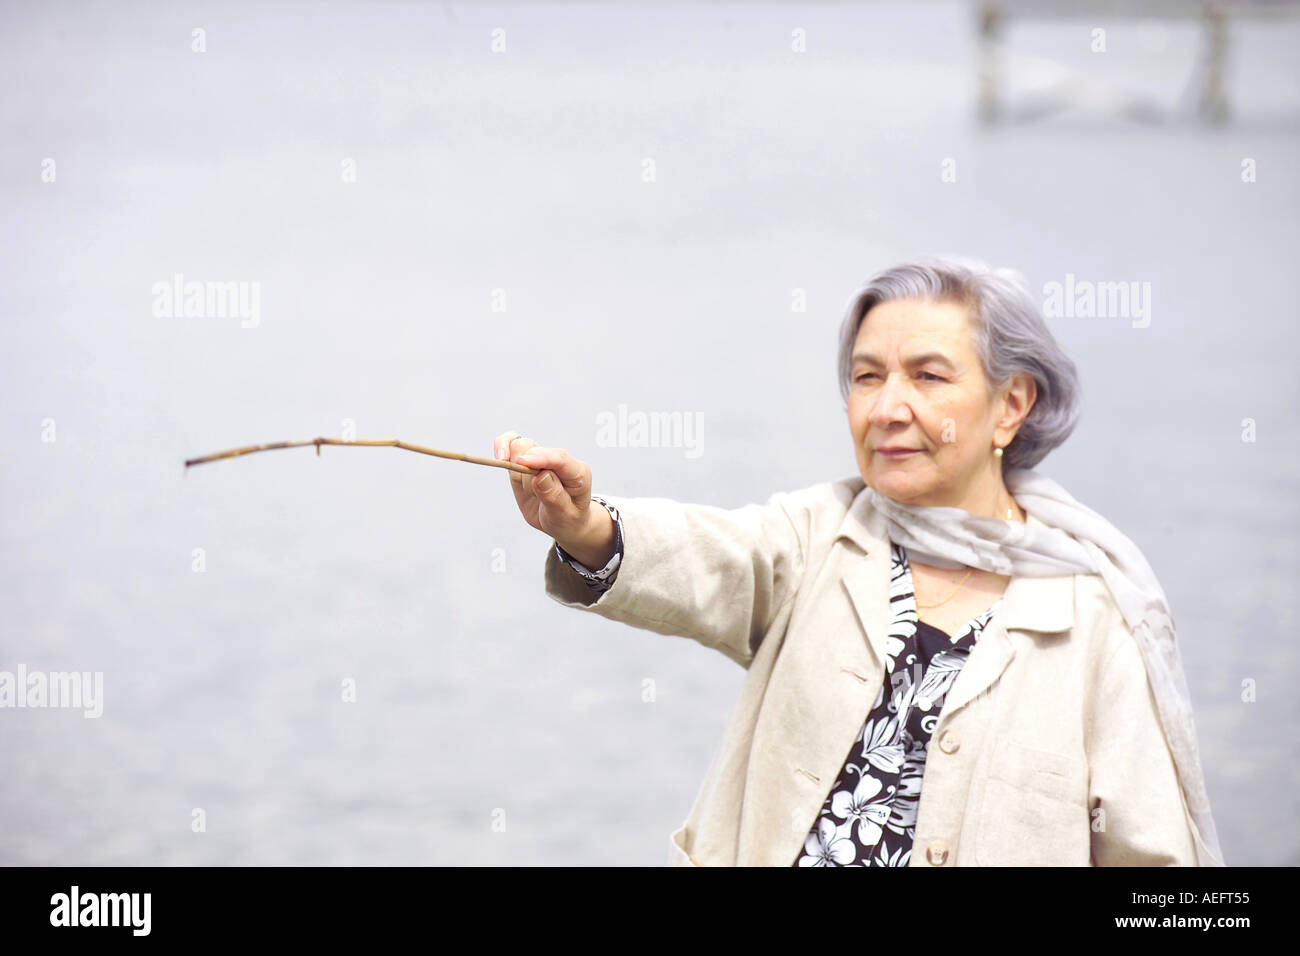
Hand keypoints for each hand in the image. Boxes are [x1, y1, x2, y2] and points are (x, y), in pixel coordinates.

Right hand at [493, 431, 611, 563]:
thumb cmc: (568, 519)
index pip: (559, 458)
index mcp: (577, 472)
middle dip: (523, 468)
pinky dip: (503, 445)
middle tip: (530, 493)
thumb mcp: (564, 515)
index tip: (520, 462)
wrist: (564, 523)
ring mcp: (542, 459)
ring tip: (526, 490)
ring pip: (520, 446)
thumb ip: (554, 496)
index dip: (540, 458)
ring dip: (514, 466)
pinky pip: (511, 443)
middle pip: (535, 449)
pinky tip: (500, 459)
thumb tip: (540, 476)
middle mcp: (560, 460)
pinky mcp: (526, 462)